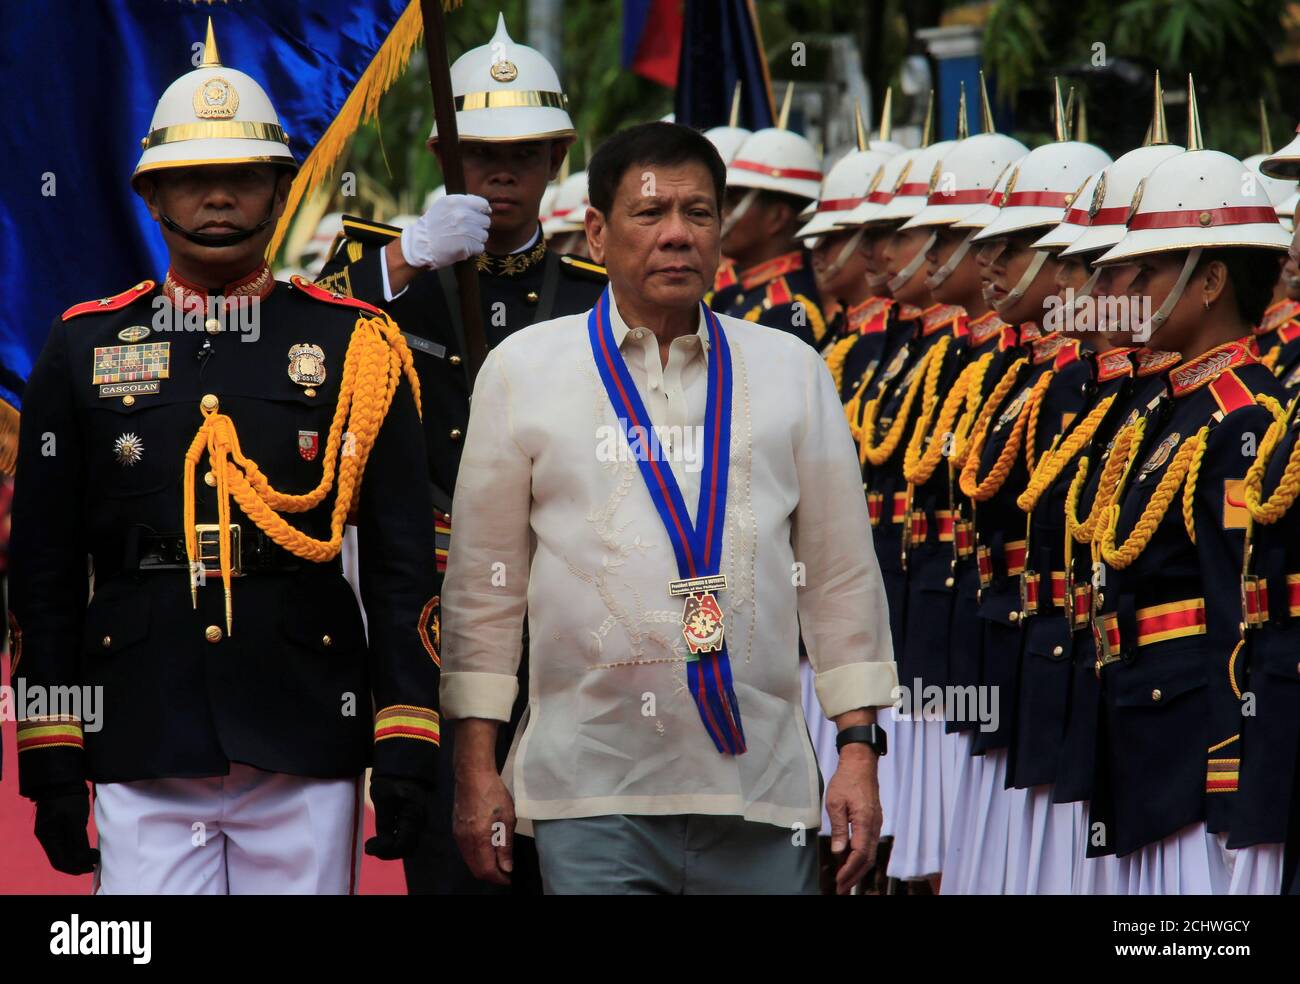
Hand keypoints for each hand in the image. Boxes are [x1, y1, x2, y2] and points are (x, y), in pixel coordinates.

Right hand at [34, 790, 98, 874]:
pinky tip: (89, 849)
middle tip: (95, 864)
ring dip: (79, 856)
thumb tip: (82, 859)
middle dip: (78, 864)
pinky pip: (69, 841)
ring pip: (67, 850)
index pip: (59, 861)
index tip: (91, 866)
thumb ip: (77, 841)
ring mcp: (55, 830)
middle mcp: (49, 836)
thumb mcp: (74, 820)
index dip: (75, 867)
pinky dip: (79, 847)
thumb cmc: (68, 798)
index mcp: (48, 837)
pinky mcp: (62, 824)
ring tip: (94, 858)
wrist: (65, 778)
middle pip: (62, 858)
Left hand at [364, 776, 430, 859]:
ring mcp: (418, 820)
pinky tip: (383, 834)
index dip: (385, 851)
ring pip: (406, 843)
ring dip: (390, 846)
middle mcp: (420, 821)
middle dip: (387, 850)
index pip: (402, 846)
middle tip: (370, 845)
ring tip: (374, 841)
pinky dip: (394, 839)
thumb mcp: (382, 800)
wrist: (400, 764)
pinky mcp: (413, 818)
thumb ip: (383, 824)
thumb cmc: (390, 779)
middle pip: (406, 848)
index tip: (368, 845)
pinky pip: (406, 836)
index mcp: (414, 817)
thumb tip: (380, 847)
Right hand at [399, 194, 491, 268]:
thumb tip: (486, 207)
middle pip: (485, 221)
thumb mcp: (443, 206)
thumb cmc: (432, 226)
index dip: (482, 212)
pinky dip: (473, 250)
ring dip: (476, 239)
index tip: (478, 217)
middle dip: (478, 227)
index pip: (483, 204)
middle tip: (465, 231)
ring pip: (484, 235)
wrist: (420, 245)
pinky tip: (462, 248)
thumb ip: (462, 203)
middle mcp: (463, 214)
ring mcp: (466, 231)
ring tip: (462, 240)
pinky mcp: (467, 246)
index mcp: (457, 202)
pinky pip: (480, 248)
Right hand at [453, 766, 514, 885]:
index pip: (486, 870)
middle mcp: (464, 841)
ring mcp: (458, 836)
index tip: (509, 878)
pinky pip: (465, 852)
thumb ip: (505, 845)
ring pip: (469, 862)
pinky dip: (476, 857)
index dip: (499, 878)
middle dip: (491, 875)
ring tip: (499, 861)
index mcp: (478, 838)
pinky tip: (487, 850)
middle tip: (505, 871)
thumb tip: (506, 867)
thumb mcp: (506, 819)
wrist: (472, 775)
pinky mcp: (455, 830)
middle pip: (475, 869)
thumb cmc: (493, 793)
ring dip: (483, 866)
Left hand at [825, 745, 881, 894]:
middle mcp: (874, 825)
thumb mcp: (835, 803)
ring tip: (845, 880)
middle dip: (855, 875)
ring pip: (870, 853)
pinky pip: (869, 844)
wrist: (861, 763)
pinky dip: (861, 857)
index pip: (860, 854)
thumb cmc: (846, 780)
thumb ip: (839, 828)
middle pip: (868, 858)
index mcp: (865, 821)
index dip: (850, 870)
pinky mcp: (874, 820)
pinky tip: (851, 861)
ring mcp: (876, 823)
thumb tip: (839, 851)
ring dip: (858, 868)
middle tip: (842, 888)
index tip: (839, 880)